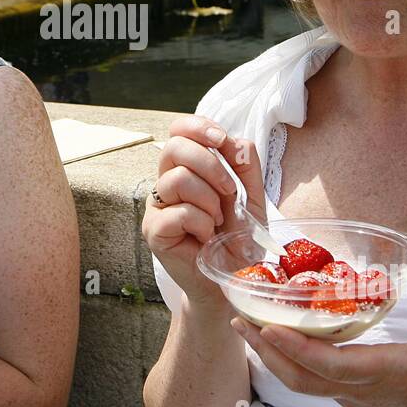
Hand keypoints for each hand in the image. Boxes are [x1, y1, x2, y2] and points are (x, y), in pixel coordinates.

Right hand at [142, 115, 263, 308]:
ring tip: (217, 221)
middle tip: (229, 192)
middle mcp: (166, 183)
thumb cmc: (237, 238)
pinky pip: (178, 212)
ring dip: (210, 200)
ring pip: (177, 178)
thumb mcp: (252, 197)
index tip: (221, 140)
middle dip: (210, 165)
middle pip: (173, 147)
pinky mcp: (154, 231)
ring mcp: (156, 207)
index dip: (198, 127)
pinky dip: (202, 223)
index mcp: (186, 168)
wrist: (231, 279)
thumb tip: (233, 142)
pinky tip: (206, 237)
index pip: (178, 130)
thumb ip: (246, 166)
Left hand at [231, 232, 406, 406]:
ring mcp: (357, 399)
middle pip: (303, 379)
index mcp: (389, 371)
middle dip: (268, 351)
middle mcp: (364, 390)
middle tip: (240, 320)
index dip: (298, 348)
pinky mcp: (355, 400)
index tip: (269, 326)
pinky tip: (280, 338)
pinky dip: (291, 362)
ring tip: (249, 326)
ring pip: (304, 385)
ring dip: (274, 358)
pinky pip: (314, 384)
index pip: (334, 366)